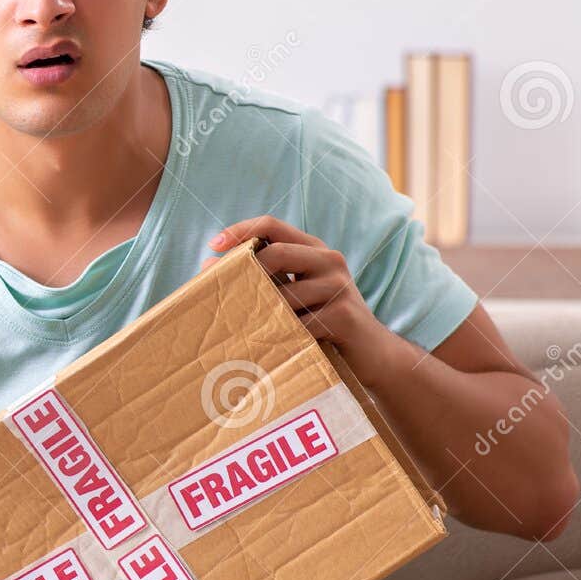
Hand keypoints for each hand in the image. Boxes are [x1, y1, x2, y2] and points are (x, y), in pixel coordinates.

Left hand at [202, 216, 396, 376]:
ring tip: (252, 331)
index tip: (213, 244)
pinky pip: (299, 324)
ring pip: (284, 294)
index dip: (241, 230)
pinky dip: (282, 336)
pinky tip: (277, 347)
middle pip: (276, 253)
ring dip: (264, 315)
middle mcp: (329, 260)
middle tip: (225, 295)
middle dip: (247, 273)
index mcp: (312, 249)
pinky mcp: (345, 315)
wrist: (372, 354)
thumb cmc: (320, 321)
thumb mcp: (293, 293)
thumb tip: (207, 267)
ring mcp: (339, 286)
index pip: (272, 225)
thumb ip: (262, 277)